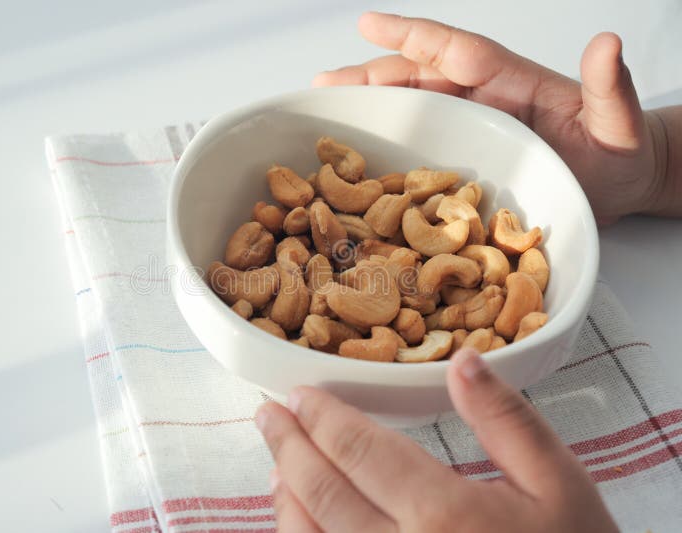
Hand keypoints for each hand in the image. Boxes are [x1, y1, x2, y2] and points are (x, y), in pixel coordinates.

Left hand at [254, 348, 618, 531]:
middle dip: (288, 446)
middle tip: (268, 415)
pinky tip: (300, 521)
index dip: (322, 417)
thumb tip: (463, 361)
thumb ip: (509, 420)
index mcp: (444, 515)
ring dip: (286, 497)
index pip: (359, 450)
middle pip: (321, 493)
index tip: (299, 394)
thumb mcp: (561, 486)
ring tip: (278, 463)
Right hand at [313, 13, 672, 223]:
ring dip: (372, 109)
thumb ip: (611, 88)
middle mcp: (483, 102)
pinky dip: (391, 148)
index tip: (368, 23)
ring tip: (329, 111)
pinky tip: (362, 159)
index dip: (412, 36)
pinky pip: (422, 148)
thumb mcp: (620, 122)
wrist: (621, 187)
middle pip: (419, 79)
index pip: (455, 51)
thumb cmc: (620, 153)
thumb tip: (608, 44)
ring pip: (414, 111)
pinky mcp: (467, 160)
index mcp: (511, 83)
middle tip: (324, 84)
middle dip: (371, 79)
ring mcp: (472, 131)